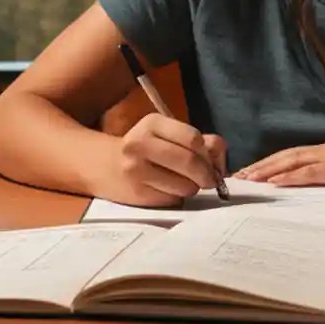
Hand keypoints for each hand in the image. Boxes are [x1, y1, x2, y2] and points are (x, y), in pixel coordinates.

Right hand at [99, 113, 227, 206]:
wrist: (104, 166)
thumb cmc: (146, 149)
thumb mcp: (167, 134)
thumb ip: (199, 140)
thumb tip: (219, 159)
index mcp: (152, 123)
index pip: (194, 139)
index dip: (208, 153)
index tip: (209, 159)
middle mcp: (140, 144)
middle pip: (191, 162)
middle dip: (206, 174)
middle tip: (208, 179)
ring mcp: (136, 170)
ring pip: (185, 186)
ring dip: (192, 187)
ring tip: (182, 182)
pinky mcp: (137, 194)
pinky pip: (173, 199)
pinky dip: (177, 196)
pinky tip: (166, 189)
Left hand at [233, 135, 324, 185]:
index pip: (294, 155)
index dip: (272, 163)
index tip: (252, 172)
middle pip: (286, 155)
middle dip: (261, 166)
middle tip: (237, 177)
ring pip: (291, 161)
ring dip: (267, 170)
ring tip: (247, 179)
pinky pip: (310, 172)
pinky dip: (289, 177)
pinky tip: (274, 183)